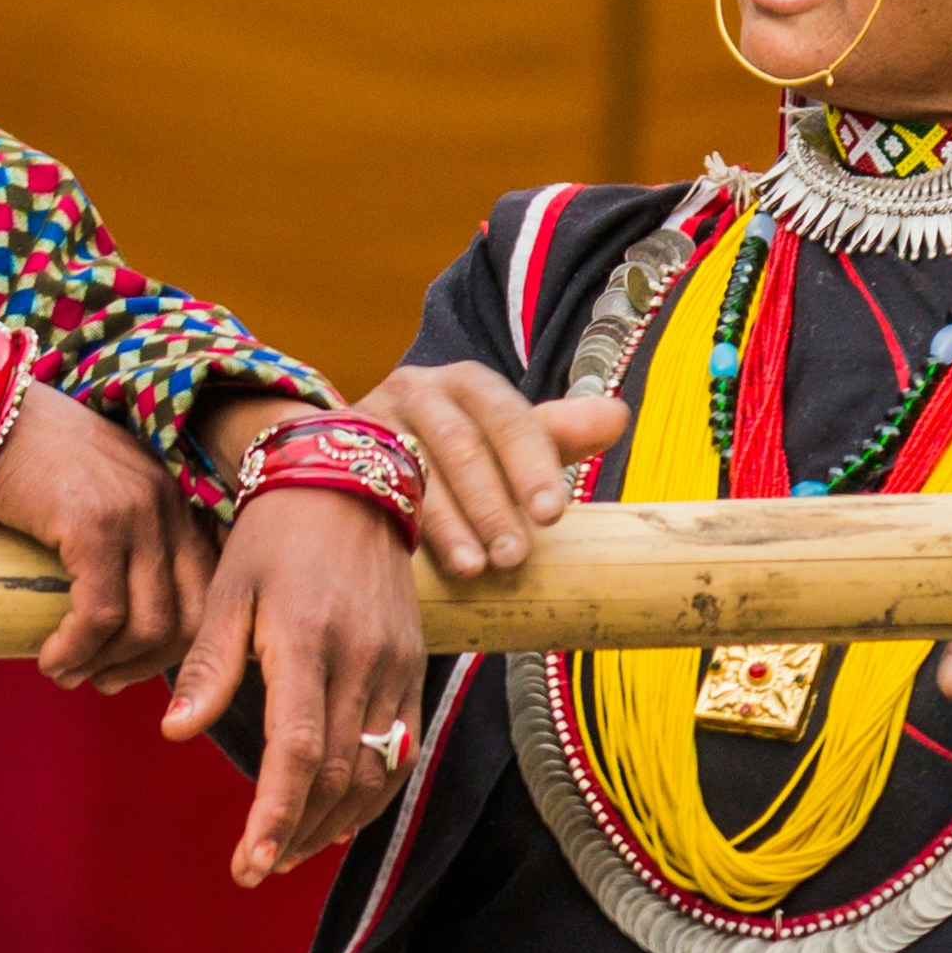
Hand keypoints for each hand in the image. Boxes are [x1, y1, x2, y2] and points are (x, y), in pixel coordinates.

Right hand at [0, 384, 212, 693]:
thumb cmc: (22, 453)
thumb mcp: (91, 489)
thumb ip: (116, 532)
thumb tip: (109, 609)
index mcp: (170, 497)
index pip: (206, 588)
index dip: (176, 641)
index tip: (132, 663)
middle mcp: (164, 503)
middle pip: (189, 616)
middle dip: (147, 665)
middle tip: (102, 681)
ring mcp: (135, 513)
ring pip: (148, 624)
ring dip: (107, 665)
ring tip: (68, 673)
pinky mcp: (94, 525)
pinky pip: (101, 613)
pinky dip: (77, 649)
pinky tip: (51, 659)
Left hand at [162, 485, 424, 885]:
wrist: (347, 488)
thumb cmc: (271, 540)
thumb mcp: (227, 592)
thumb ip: (208, 665)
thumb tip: (175, 732)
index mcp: (307, 642)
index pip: (298, 748)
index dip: (276, 812)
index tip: (250, 861)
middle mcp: (361, 661)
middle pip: (338, 773)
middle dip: (296, 831)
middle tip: (256, 867)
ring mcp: (395, 668)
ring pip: (376, 772)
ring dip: (333, 822)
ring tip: (288, 852)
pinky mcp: (414, 669)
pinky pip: (402, 750)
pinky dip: (374, 795)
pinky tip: (338, 820)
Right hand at [355, 365, 626, 577]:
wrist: (361, 450)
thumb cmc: (454, 453)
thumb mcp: (504, 442)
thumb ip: (555, 433)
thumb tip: (617, 416)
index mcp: (470, 382)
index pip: (509, 417)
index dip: (531, 464)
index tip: (552, 515)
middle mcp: (419, 388)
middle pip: (460, 445)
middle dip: (491, 504)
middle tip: (515, 558)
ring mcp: (373, 416)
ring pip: (414, 469)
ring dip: (446, 524)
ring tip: (474, 569)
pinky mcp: (333, 450)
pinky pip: (367, 486)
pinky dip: (396, 524)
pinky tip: (413, 560)